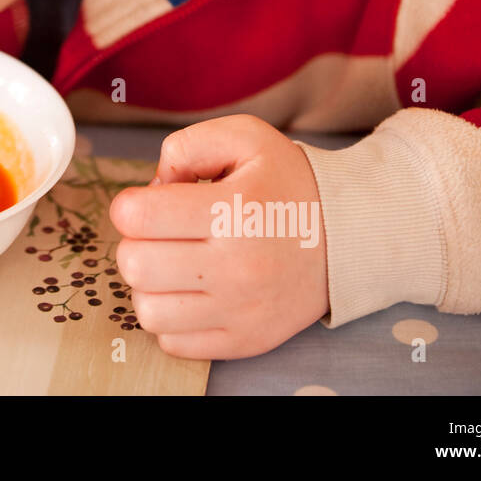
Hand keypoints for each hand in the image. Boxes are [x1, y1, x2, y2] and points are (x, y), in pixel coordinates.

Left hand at [108, 114, 328, 359]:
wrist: (349, 237)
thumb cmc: (287, 183)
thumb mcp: (245, 137)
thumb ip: (186, 146)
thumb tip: (151, 188)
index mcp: (233, 210)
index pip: (135, 216)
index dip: (131, 204)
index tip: (151, 204)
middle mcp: (237, 267)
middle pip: (134, 264)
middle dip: (136, 243)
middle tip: (163, 235)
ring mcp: (240, 311)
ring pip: (147, 310)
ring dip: (150, 285)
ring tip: (176, 265)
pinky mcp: (244, 341)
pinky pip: (172, 342)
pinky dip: (171, 318)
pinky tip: (192, 293)